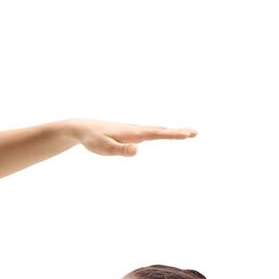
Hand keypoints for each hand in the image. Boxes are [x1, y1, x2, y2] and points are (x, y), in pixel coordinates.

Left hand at [68, 119, 196, 156]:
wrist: (83, 128)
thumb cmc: (92, 140)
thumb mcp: (104, 148)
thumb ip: (121, 150)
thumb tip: (138, 150)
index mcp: (133, 133)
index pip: (158, 134)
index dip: (174, 135)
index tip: (188, 134)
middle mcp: (136, 130)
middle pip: (161, 130)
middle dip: (178, 132)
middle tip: (195, 133)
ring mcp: (134, 131)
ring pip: (156, 130)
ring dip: (172, 131)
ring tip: (186, 133)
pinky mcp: (130, 133)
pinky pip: (150, 132)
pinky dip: (162, 132)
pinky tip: (164, 133)